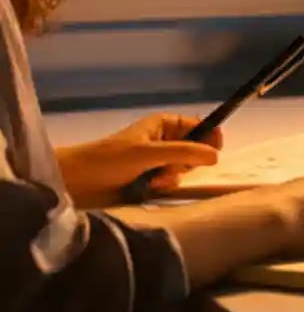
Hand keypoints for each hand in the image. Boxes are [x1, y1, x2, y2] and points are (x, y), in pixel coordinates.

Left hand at [56, 114, 221, 207]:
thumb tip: (216, 156)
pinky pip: (172, 181)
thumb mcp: (149, 152)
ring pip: (184, 168)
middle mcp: (164, 139)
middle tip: (172, 166)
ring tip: (155, 179)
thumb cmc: (111, 160)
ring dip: (173, 176)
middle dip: (187, 161)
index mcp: (164, 124)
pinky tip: (150, 187)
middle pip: (195, 149)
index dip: (209, 137)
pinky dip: (165, 185)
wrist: (78, 181)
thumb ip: (184, 152)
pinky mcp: (151, 178)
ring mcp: (158, 159)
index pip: (200, 126)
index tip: (214, 152)